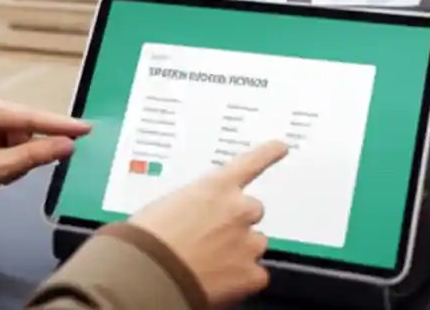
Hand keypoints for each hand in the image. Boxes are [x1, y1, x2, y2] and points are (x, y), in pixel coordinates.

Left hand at [0, 95, 90, 205]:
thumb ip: (35, 155)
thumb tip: (67, 146)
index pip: (29, 117)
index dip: (59, 125)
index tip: (84, 127)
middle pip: (26, 127)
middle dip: (28, 149)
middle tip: (17, 169)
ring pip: (21, 136)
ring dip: (20, 156)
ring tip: (2, 173)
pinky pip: (12, 141)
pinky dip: (12, 157)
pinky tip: (0, 168)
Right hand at [128, 141, 289, 307]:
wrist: (147, 276)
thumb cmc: (147, 240)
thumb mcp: (166, 207)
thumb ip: (193, 206)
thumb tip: (194, 219)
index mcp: (216, 187)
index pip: (250, 162)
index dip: (268, 153)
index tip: (282, 146)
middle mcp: (239, 210)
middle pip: (252, 211)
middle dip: (237, 222)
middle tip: (212, 238)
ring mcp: (248, 242)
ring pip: (254, 244)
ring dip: (239, 251)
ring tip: (210, 263)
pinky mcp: (251, 274)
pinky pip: (254, 275)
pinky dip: (241, 280)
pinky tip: (218, 282)